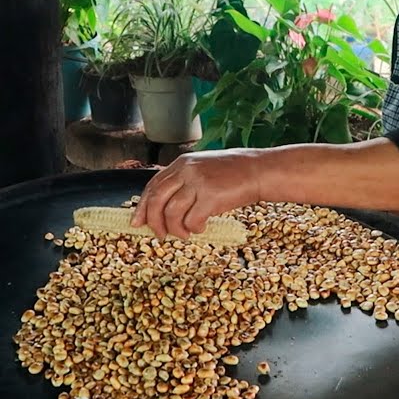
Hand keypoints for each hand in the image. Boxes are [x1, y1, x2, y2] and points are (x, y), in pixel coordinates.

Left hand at [131, 149, 265, 239]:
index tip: (138, 222)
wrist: (261, 171)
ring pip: (171, 212)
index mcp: (183, 163)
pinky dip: (192, 228)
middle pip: (157, 199)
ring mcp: (199, 183)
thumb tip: (166, 206)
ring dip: (175, 229)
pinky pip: (191, 220)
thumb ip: (185, 180)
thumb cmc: (237, 172)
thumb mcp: (205, 168)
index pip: (153, 185)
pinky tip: (200, 228)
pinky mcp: (211, 197)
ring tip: (184, 234)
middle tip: (159, 234)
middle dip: (154, 221)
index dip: (143, 206)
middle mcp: (187, 170)